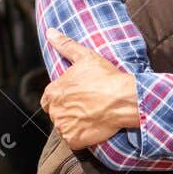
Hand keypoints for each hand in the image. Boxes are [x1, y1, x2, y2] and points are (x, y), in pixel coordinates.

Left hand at [40, 29, 141, 149]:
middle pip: (58, 114)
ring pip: (65, 128)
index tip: (76, 98)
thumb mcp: (85, 57)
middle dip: (69, 112)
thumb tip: (50, 32)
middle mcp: (54, 110)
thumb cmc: (105, 76)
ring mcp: (63, 127)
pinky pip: (74, 141)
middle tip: (88, 107)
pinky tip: (94, 128)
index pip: (48, 100)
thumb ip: (65, 45)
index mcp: (53, 91)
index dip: (62, 99)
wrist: (124, 98)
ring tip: (93, 117)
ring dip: (75, 125)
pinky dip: (82, 137)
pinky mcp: (74, 140)